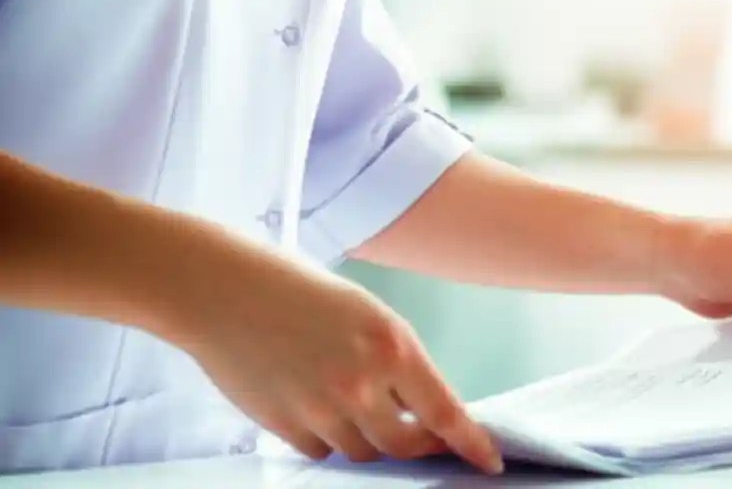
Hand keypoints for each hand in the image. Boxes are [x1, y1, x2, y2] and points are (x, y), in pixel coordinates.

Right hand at [163, 232, 503, 473]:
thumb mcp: (366, 313)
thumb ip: (397, 360)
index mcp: (391, 345)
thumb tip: (421, 407)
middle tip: (415, 429)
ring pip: (362, 451)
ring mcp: (321, 409)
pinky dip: (327, 437)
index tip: (489, 460)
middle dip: (416, 443)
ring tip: (345, 394)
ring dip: (367, 436)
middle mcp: (361, 383)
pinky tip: (313, 401)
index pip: (444, 411)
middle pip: (405, 444)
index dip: (471, 442)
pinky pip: (322, 451)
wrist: (224, 290)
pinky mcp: (285, 425)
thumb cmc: (298, 291)